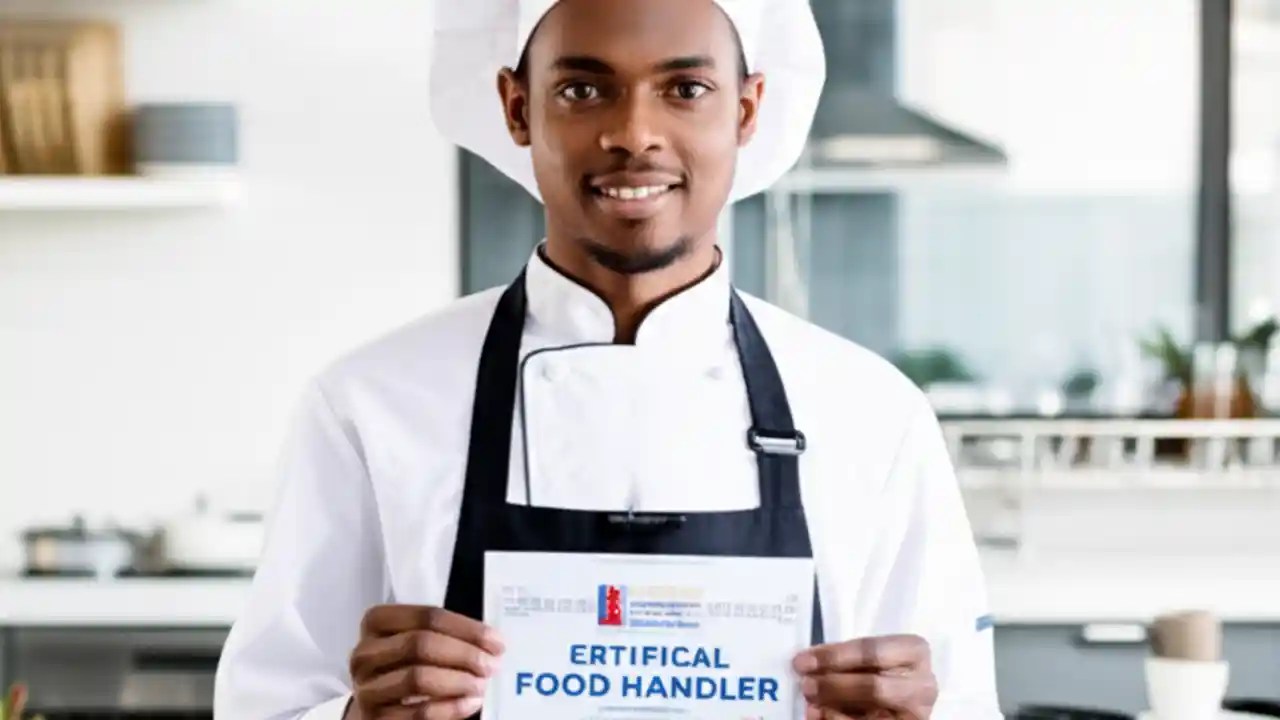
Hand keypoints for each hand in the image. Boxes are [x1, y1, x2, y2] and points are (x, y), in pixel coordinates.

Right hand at [346, 605, 504, 719]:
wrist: (380, 707)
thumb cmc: (408, 667)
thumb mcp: (419, 644)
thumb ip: (447, 637)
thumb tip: (492, 643)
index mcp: (376, 622)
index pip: (427, 616)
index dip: (467, 628)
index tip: (496, 641)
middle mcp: (364, 653)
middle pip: (421, 644)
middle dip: (465, 654)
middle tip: (492, 664)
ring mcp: (366, 688)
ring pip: (418, 678)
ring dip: (459, 681)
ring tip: (481, 684)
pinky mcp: (373, 719)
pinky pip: (418, 713)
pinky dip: (450, 708)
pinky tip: (469, 703)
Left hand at [792, 634, 937, 719]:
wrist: (900, 694)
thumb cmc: (880, 667)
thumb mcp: (869, 657)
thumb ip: (844, 657)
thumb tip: (806, 662)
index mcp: (914, 651)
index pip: (871, 651)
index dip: (834, 657)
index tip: (803, 661)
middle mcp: (922, 683)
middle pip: (873, 686)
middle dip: (834, 686)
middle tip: (806, 685)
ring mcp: (918, 711)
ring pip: (872, 713)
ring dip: (834, 708)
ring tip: (810, 704)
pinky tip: (821, 716)